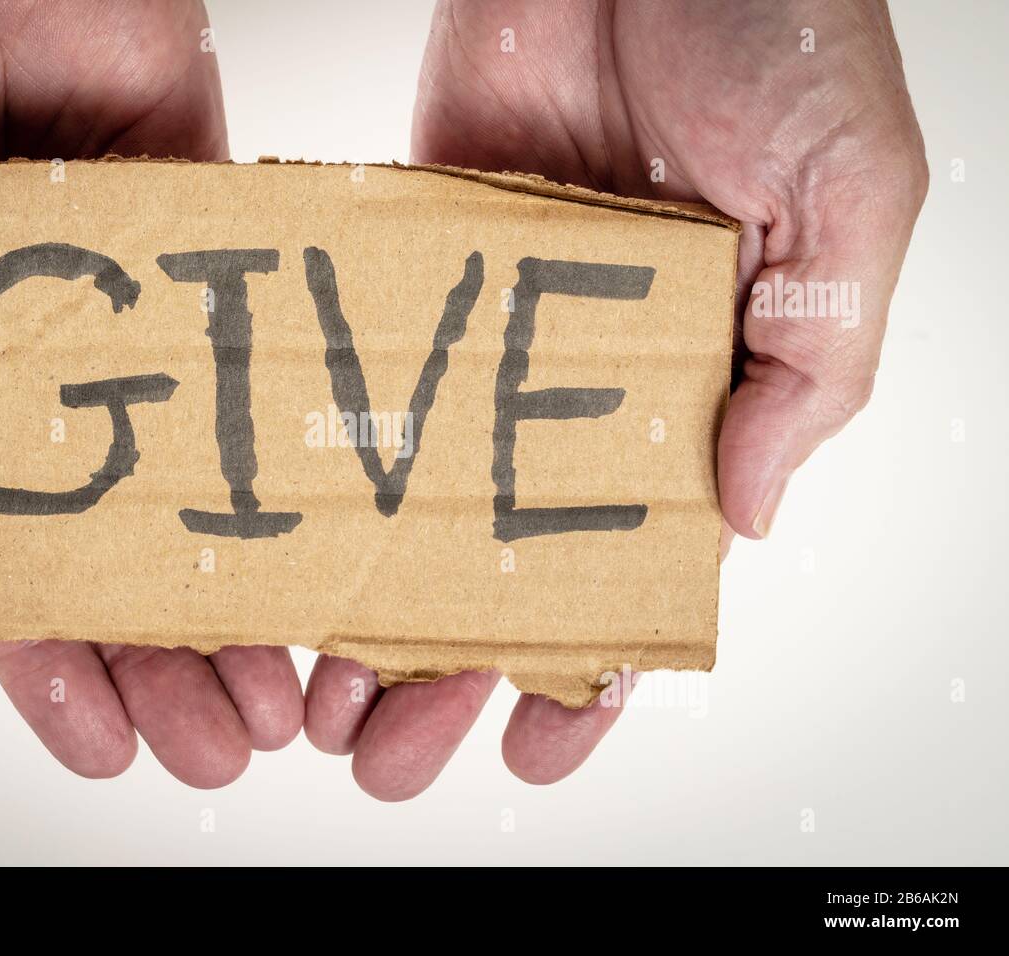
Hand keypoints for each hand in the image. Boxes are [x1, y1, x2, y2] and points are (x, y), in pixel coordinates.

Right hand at [0, 0, 301, 784]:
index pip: (1, 566)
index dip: (46, 667)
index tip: (99, 748)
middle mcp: (42, 374)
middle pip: (118, 554)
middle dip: (163, 663)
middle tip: (221, 748)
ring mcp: (132, 321)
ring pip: (195, 491)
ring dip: (237, 602)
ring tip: (282, 695)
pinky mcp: (208, 253)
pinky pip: (252, 383)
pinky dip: (285, 471)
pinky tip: (326, 553)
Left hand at [304, 0, 926, 797]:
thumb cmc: (780, 32)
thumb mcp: (849, 202)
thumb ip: (809, 364)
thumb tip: (740, 514)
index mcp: (696, 386)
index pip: (637, 564)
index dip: (593, 668)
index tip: (536, 752)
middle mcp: (583, 379)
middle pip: (506, 560)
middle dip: (453, 669)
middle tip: (388, 757)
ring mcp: (493, 331)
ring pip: (423, 499)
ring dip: (372, 600)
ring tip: (317, 694)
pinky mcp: (418, 264)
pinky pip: (369, 384)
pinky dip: (333, 470)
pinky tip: (288, 548)